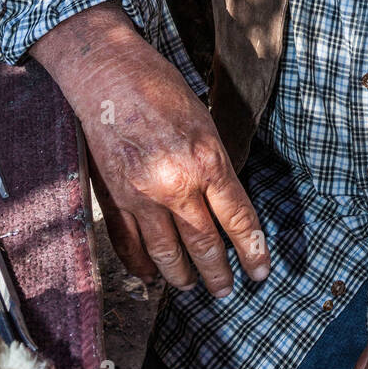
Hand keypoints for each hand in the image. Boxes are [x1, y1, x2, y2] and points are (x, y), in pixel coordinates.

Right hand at [32, 1, 269, 296]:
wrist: (106, 76)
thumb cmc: (160, 90)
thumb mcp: (205, 123)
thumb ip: (215, 165)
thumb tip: (224, 203)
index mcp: (207, 161)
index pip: (238, 218)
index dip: (253, 250)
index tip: (261, 272)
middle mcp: (176, 185)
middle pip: (204, 243)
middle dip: (219, 273)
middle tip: (228, 291)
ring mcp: (141, 196)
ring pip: (167, 253)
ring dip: (182, 277)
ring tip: (192, 289)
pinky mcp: (113, 199)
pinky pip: (129, 245)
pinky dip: (141, 265)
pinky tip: (151, 277)